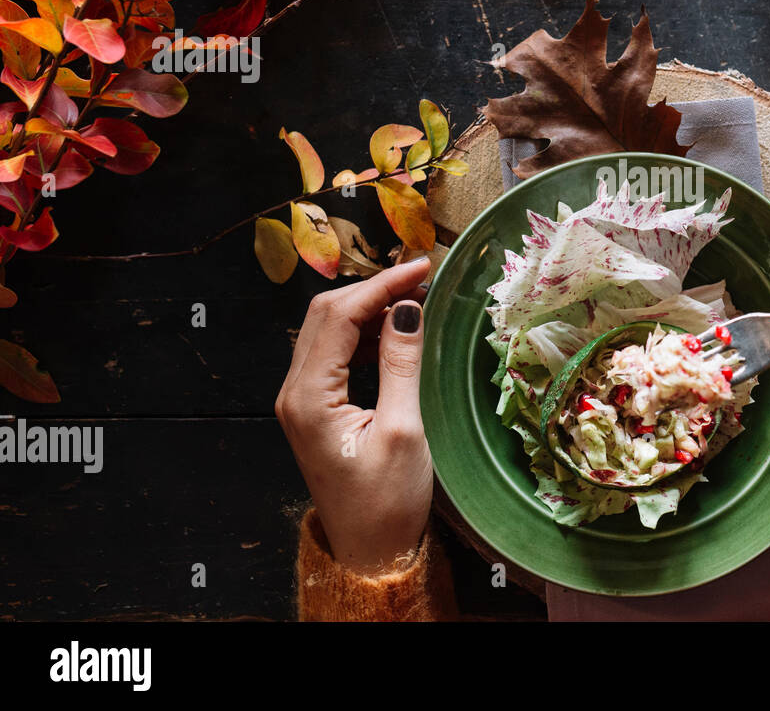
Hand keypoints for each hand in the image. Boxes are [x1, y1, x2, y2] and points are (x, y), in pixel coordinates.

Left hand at [276, 257, 433, 575]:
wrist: (370, 552)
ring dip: (368, 307)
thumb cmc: (388, 503)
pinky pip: (335, 353)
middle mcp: (295, 393)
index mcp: (309, 398)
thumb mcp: (405, 431)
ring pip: (328, 329)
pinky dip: (364, 331)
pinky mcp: (315, 408)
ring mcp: (301, 400)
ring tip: (414, 296)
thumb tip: (408, 309)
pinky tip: (395, 329)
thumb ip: (402, 365)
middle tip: (423, 276)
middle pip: (326, 315)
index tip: (424, 267)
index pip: (340, 316)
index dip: (382, 284)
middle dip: (373, 288)